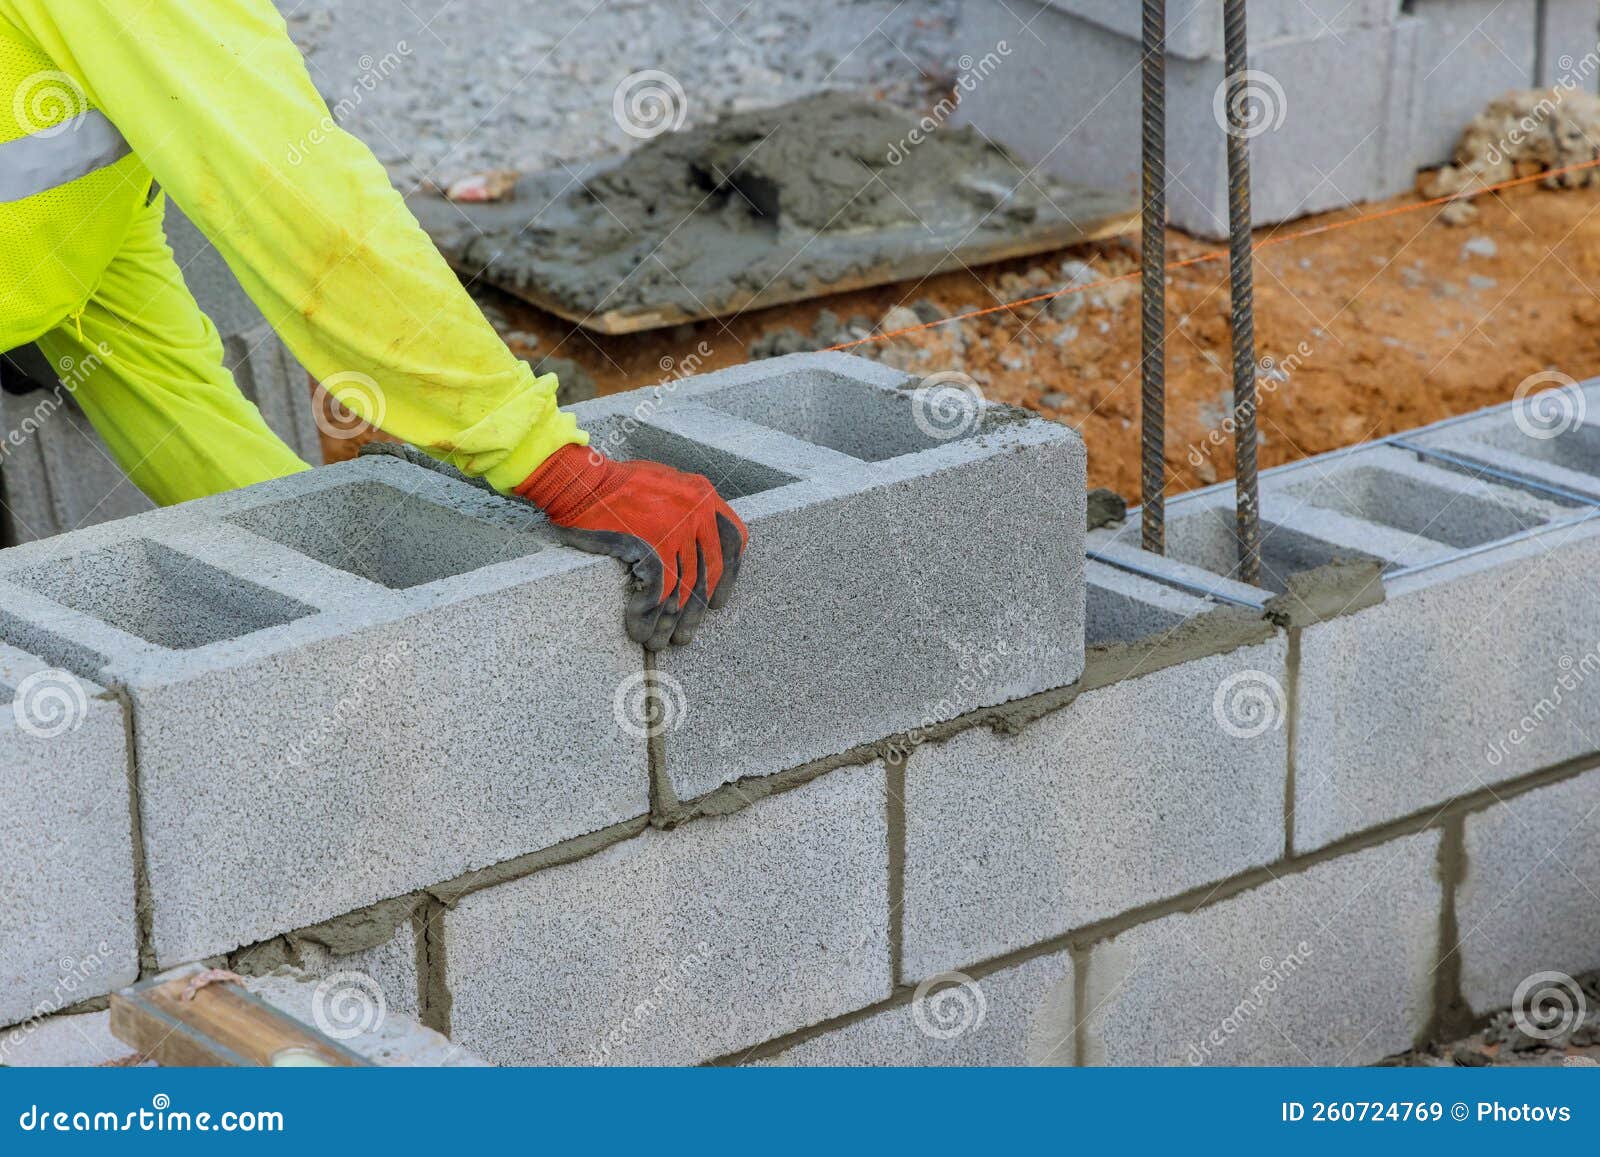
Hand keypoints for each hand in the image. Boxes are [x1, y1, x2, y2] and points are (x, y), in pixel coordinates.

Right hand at [516, 444, 747, 649]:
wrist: (582, 481)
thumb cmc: (614, 484)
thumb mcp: (663, 484)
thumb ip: (683, 509)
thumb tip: (689, 551)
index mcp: (703, 496)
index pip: (733, 541)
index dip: (727, 578)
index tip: (715, 603)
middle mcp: (696, 513)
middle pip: (706, 574)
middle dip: (695, 612)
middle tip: (684, 635)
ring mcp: (675, 531)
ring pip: (682, 590)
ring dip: (669, 623)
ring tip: (658, 643)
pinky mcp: (651, 547)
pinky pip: (657, 593)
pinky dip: (647, 617)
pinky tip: (639, 632)